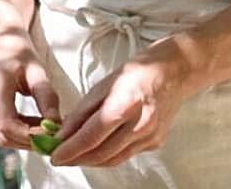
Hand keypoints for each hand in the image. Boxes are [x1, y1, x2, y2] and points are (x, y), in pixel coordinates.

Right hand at [0, 28, 60, 149]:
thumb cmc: (18, 49)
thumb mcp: (36, 70)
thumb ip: (46, 97)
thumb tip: (57, 124)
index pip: (7, 126)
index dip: (30, 135)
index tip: (54, 134)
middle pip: (4, 135)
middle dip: (31, 140)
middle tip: (56, 136)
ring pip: (2, 134)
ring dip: (26, 136)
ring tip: (50, 128)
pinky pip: (1, 127)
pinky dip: (20, 129)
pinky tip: (38, 122)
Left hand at [50, 38, 189, 166]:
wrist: (176, 70)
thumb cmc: (139, 70)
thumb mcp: (104, 84)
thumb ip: (82, 112)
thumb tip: (62, 134)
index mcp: (125, 105)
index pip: (90, 137)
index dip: (69, 150)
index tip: (53, 155)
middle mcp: (140, 125)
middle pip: (101, 154)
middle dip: (77, 159)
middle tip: (61, 156)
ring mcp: (151, 136)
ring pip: (114, 159)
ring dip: (92, 160)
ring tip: (76, 154)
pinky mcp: (156, 142)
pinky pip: (127, 154)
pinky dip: (110, 154)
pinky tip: (100, 146)